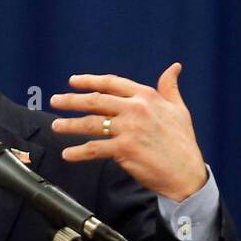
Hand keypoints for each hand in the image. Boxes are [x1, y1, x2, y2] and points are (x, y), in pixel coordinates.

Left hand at [49, 62, 207, 201]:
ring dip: (69, 125)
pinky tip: (67, 154)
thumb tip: (174, 68)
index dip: (90, 81)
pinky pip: (94, 149)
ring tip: (55, 126)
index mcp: (146, 97)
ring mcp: (129, 129)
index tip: (73, 81)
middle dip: (71, 100)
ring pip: (91, 124)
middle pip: (95, 101)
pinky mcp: (124, 150)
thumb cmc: (182, 142)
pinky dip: (78, 152)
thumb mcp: (179, 109)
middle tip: (55, 101)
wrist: (186, 173)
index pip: (111, 83)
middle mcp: (135, 109)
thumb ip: (170, 87)